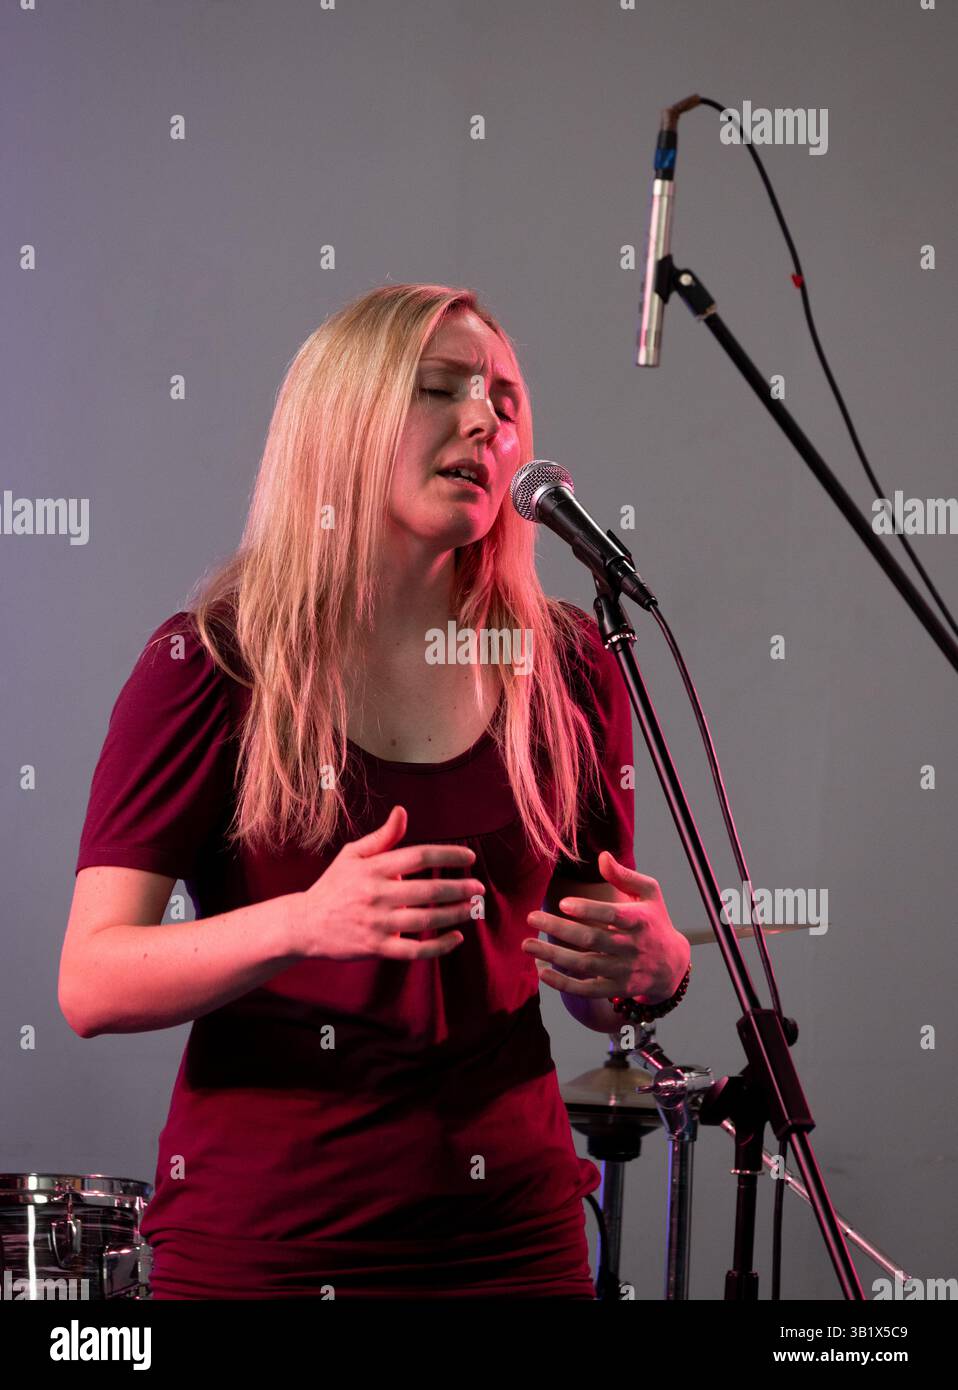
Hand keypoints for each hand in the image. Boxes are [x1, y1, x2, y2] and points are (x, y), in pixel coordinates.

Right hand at [289, 806, 484, 961]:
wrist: (304, 924)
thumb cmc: (334, 885)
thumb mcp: (353, 855)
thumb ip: (382, 837)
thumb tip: (403, 812)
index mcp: (373, 868)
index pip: (418, 856)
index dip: (448, 855)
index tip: (469, 857)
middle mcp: (376, 894)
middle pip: (428, 890)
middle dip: (459, 888)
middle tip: (479, 888)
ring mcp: (377, 923)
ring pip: (426, 920)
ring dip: (455, 914)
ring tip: (473, 908)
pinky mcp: (377, 947)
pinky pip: (414, 950)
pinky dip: (439, 946)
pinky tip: (456, 937)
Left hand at [523, 851, 690, 1001]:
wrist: (672, 965)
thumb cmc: (654, 921)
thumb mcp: (650, 894)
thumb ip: (625, 876)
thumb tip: (602, 857)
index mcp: (639, 921)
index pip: (613, 915)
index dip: (588, 910)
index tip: (563, 903)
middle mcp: (632, 947)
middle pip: (592, 940)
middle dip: (559, 929)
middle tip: (531, 917)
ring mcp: (624, 971)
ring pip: (585, 965)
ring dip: (554, 956)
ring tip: (527, 945)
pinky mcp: (616, 989)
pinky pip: (588, 990)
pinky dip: (564, 984)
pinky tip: (542, 973)